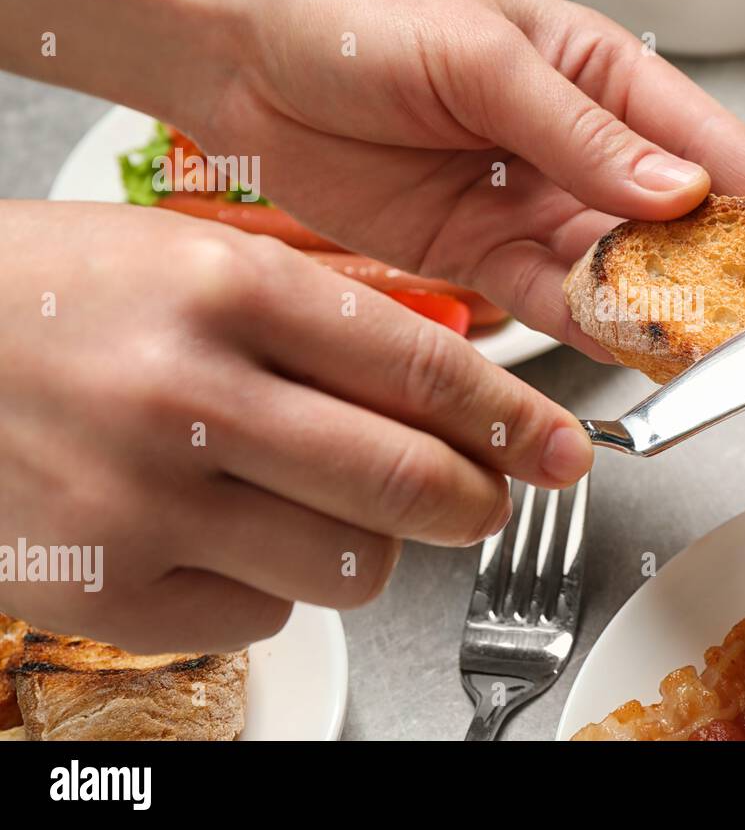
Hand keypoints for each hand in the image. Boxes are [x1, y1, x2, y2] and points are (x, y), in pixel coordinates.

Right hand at [0, 202, 592, 651]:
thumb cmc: (60, 296)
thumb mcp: (198, 257)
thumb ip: (330, 313)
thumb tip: (454, 376)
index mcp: (225, 288)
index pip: (421, 368)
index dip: (513, 419)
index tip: (561, 446)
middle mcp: (187, 396)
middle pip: (407, 483)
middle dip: (479, 500)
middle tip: (485, 496)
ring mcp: (144, 504)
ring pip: (353, 564)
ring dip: (378, 545)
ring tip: (337, 505)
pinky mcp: (109, 591)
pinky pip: (267, 610)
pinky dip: (280, 577)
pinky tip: (236, 529)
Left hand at [190, 0, 744, 356]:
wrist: (246, 60)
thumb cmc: (363, 19)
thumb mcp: (485, 59)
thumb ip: (582, 133)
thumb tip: (680, 189)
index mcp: (599, 73)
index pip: (708, 138)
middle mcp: (580, 145)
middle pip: (677, 220)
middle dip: (729, 270)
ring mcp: (534, 204)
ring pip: (622, 270)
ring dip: (665, 309)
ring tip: (715, 351)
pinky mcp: (485, 254)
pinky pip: (553, 297)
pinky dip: (590, 324)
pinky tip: (627, 346)